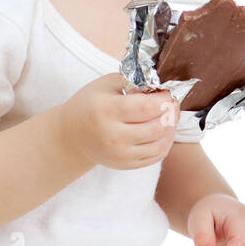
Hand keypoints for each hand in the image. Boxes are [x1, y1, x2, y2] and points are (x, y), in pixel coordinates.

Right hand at [59, 72, 179, 169]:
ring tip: (171, 118)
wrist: (70, 135)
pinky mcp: (124, 165)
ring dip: (172, 129)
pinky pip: (155, 157)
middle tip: (173, 105)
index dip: (165, 100)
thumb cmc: (90, 104)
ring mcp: (118, 154)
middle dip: (172, 114)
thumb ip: (133, 80)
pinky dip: (165, 144)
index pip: (147, 107)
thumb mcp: (106, 84)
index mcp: (106, 110)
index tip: (169, 93)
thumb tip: (162, 85)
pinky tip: (165, 132)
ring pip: (160, 145)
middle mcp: (112, 135)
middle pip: (157, 127)